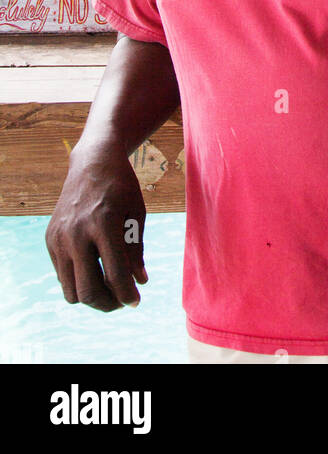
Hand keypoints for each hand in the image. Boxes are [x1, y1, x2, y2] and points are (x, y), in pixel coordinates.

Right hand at [45, 141, 147, 312]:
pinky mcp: (50, 239)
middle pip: (88, 292)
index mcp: (103, 225)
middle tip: (121, 300)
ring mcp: (59, 237)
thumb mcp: (137, 214)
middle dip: (108, 304)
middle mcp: (76, 234)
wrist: (92, 162)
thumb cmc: (121, 187)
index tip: (136, 301)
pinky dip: (78, 279)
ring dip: (91, 296)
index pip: (115, 275)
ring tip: (108, 287)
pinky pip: (62, 274)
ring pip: (71, 290)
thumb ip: (136, 251)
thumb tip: (139, 283)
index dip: (128, 295)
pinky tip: (94, 268)